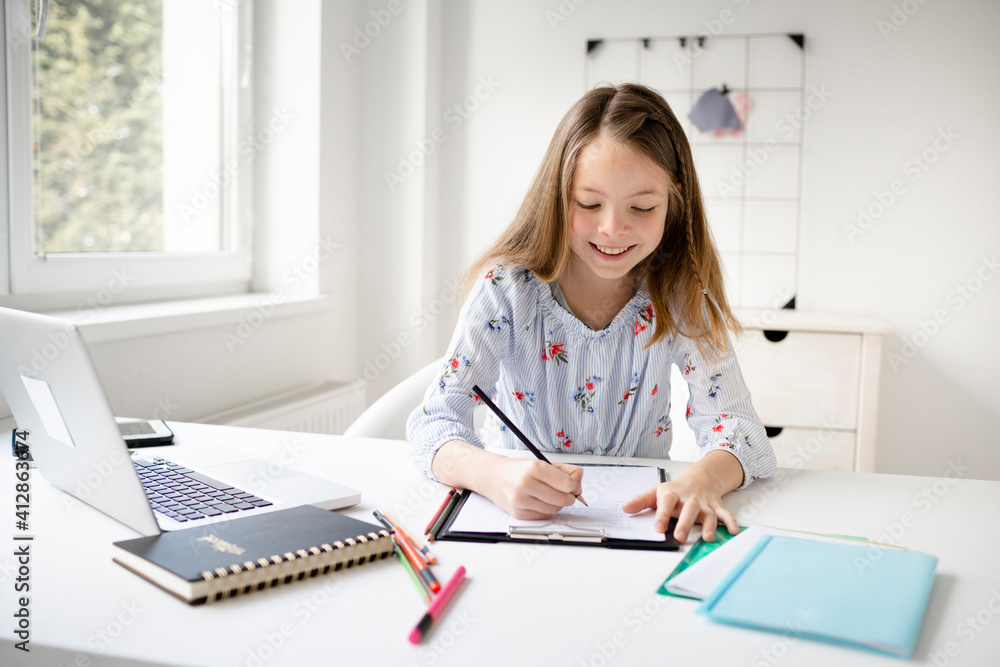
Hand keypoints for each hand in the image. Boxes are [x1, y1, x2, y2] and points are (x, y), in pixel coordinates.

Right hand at [481, 458, 583, 519]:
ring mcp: (521, 500)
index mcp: (534, 468)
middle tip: (568, 493)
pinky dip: (548, 510)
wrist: (493, 476)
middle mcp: (526, 484)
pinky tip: (543, 502)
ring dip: (559, 505)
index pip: (566, 484)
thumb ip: (564, 470)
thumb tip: (579, 478)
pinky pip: (544, 516)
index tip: (574, 485)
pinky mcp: (518, 513)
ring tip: (554, 496)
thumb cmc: (518, 470)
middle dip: (569, 497)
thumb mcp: (541, 463)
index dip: (574, 486)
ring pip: (554, 509)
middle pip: (562, 499)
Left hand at [622, 450, 742, 542]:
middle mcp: (690, 500)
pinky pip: (725, 515)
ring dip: (709, 526)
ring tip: (708, 537)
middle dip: (685, 524)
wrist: (700, 477)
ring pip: (708, 514)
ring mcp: (704, 505)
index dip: (662, 516)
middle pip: (689, 510)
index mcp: (672, 495)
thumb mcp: (656, 492)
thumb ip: (641, 501)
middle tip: (680, 537)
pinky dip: (730, 522)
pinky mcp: (716, 508)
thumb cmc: (676, 489)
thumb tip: (625, 509)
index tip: (658, 528)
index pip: (666, 504)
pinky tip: (733, 532)